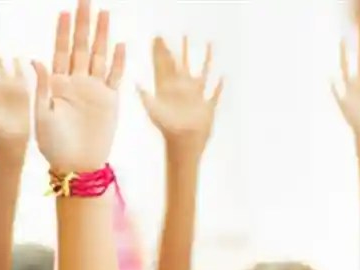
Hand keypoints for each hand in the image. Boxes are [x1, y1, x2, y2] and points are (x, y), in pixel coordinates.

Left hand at [32, 0, 124, 173]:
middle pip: (81, 47)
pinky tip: (119, 44)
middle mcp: (76, 83)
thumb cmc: (53, 145)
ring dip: (101, 35)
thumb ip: (42, 86)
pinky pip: (114, 76)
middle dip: (83, 23)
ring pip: (99, 56)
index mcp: (57, 85)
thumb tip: (36, 59)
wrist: (75, 166)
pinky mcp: (109, 101)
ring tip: (104, 13)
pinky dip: (117, 61)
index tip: (64, 11)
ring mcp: (94, 90)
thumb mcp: (42, 114)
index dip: (62, 31)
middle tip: (85, 0)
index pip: (60, 51)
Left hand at [139, 37, 221, 155]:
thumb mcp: (154, 111)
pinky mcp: (208, 107)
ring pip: (203, 73)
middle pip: (183, 65)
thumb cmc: (167, 130)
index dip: (161, 51)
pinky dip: (219, 85)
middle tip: (182, 33)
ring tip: (210, 44)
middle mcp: (182, 90)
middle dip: (182, 50)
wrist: (183, 146)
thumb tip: (135, 84)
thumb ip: (146, 97)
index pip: (165, 65)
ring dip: (206, 59)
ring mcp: (196, 97)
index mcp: (169, 89)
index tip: (159, 36)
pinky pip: (215, 93)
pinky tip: (223, 77)